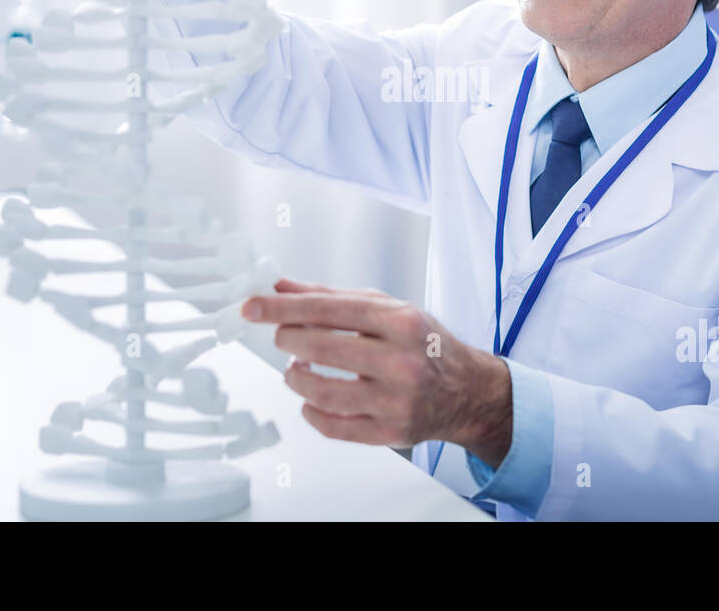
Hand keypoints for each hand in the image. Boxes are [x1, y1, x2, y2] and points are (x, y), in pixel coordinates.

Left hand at [242, 279, 514, 466]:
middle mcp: (402, 360)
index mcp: (401, 321)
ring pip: (322, 393)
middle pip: (320, 349)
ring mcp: (397, 401)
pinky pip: (333, 427)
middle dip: (288, 340)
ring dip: (295, 379)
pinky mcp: (391, 433)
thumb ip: (332, 297)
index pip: (328, 309)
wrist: (467, 390)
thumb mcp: (387, 308)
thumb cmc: (424, 344)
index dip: (283, 308)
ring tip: (296, 369)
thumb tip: (282, 286)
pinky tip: (310, 399)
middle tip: (282, 337)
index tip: (252, 306)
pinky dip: (311, 412)